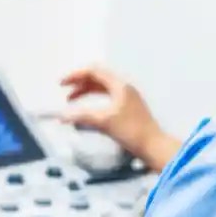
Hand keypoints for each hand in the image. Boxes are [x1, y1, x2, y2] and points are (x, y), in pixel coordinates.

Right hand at [59, 65, 180, 171]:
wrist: (153, 146)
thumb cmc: (132, 131)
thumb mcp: (104, 121)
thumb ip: (81, 116)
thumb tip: (62, 116)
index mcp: (120, 85)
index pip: (94, 71)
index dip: (75, 75)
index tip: (62, 83)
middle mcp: (124, 88)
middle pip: (97, 78)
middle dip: (79, 83)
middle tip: (65, 91)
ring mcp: (127, 98)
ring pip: (102, 88)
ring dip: (86, 92)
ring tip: (72, 101)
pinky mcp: (128, 109)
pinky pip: (107, 98)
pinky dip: (94, 101)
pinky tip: (88, 111)